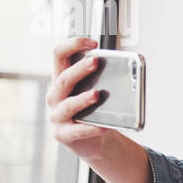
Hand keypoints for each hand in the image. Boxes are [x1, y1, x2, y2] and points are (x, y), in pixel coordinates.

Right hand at [48, 36, 114, 161]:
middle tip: (95, 62)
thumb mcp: (94, 92)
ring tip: (96, 94)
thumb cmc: (93, 111)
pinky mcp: (63, 134)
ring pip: (68, 105)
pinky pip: (78, 130)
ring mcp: (57, 116)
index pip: (59, 55)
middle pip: (63, 79)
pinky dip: (92, 128)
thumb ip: (102, 79)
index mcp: (62, 80)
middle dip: (79, 69)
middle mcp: (55, 96)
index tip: (92, 42)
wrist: (93, 141)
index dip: (73, 45)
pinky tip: (105, 126)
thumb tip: (126, 68)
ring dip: (82, 99)